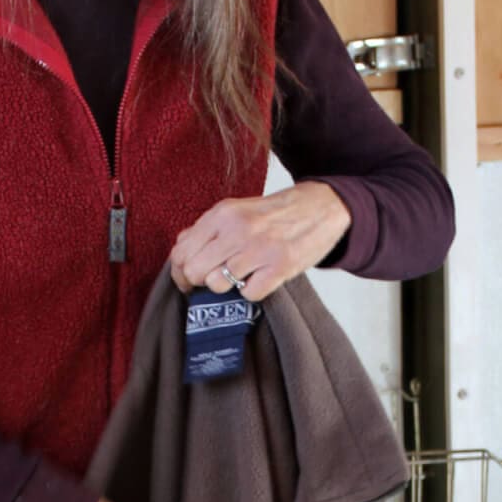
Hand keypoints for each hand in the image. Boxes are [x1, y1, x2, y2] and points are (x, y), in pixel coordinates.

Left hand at [169, 183, 352, 302]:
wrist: (321, 207)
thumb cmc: (276, 213)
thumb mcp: (237, 210)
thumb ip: (208, 229)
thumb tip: (182, 249)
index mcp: (222, 214)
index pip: (181, 251)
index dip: (180, 272)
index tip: (188, 280)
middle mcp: (237, 229)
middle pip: (194, 271)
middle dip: (199, 283)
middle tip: (213, 282)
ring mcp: (258, 248)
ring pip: (217, 284)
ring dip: (227, 287)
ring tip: (240, 277)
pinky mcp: (279, 266)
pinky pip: (248, 294)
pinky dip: (252, 292)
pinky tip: (260, 279)